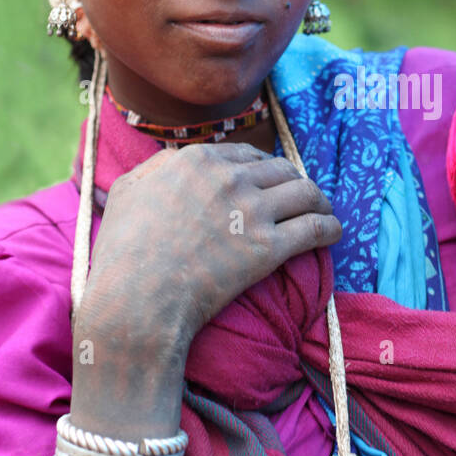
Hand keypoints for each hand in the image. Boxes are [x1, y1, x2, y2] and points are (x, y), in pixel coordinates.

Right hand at [78, 142, 342, 348]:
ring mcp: (252, 211)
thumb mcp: (126, 192)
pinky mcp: (269, 247)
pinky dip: (331, 228)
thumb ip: (153, 169)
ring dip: (320, 201)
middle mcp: (229, 178)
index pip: (247, 155)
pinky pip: (316, 228)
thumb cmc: (121, 253)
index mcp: (196, 160)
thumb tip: (172, 161)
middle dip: (294, 182)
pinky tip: (334, 233)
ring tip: (324, 212)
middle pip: (281, 169)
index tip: (269, 182)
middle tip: (301, 198)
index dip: (263, 168)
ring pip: (306, 192)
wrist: (136, 301)